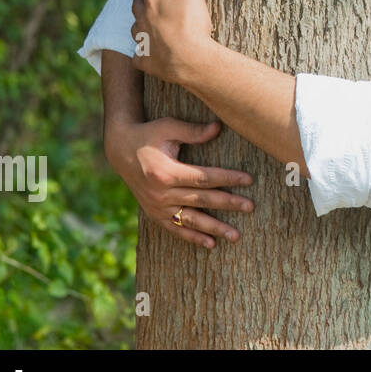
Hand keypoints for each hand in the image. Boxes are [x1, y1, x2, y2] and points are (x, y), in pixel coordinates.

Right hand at [104, 115, 253, 249]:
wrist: (120, 150)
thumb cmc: (149, 135)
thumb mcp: (168, 127)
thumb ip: (193, 131)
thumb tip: (218, 128)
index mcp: (166, 172)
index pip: (204, 178)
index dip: (228, 179)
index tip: (248, 179)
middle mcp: (161, 193)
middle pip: (202, 200)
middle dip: (228, 204)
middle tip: (250, 207)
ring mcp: (157, 206)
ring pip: (191, 220)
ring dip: (214, 228)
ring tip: (236, 236)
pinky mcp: (154, 213)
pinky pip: (176, 228)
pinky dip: (193, 237)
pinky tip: (211, 244)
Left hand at [131, 0, 213, 85]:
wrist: (190, 60)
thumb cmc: (192, 23)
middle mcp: (143, 18)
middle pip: (136, 3)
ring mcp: (143, 40)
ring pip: (136, 27)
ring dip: (140, 22)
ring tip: (146, 20)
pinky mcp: (146, 61)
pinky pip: (140, 55)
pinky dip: (142, 51)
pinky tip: (147, 52)